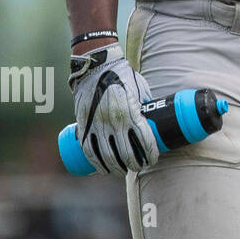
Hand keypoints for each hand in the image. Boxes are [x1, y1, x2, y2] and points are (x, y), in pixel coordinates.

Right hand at [67, 44, 158, 174]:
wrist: (96, 67)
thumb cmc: (123, 76)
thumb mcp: (140, 89)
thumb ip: (145, 105)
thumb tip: (155, 119)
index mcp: (131, 112)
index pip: (144, 141)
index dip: (150, 154)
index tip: (153, 159)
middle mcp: (114, 121)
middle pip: (125, 153)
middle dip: (134, 164)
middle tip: (139, 167)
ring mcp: (97, 124)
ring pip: (106, 155)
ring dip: (115, 168)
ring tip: (122, 171)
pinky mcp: (84, 125)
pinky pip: (89, 150)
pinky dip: (96, 163)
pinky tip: (102, 169)